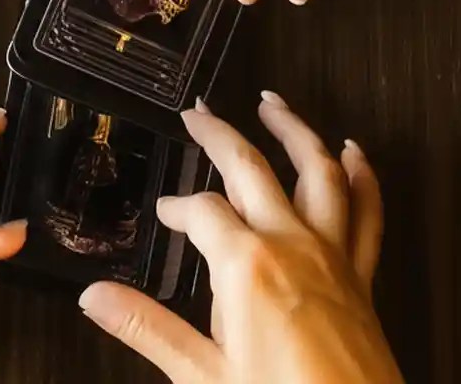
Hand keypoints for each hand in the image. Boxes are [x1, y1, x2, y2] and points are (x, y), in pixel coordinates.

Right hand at [79, 93, 400, 382]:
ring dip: (294, 131)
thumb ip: (147, 328)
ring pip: (318, 172)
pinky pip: (367, 213)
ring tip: (273, 103)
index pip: (201, 212)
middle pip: (252, 167)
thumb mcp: (201, 375)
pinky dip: (361, 176)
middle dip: (220, 135)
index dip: (177, 207)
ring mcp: (333, 255)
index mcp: (246, 265)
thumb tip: (93, 296)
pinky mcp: (361, 276)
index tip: (164, 214)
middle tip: (197, 112)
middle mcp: (292, 245)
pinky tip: (353, 153)